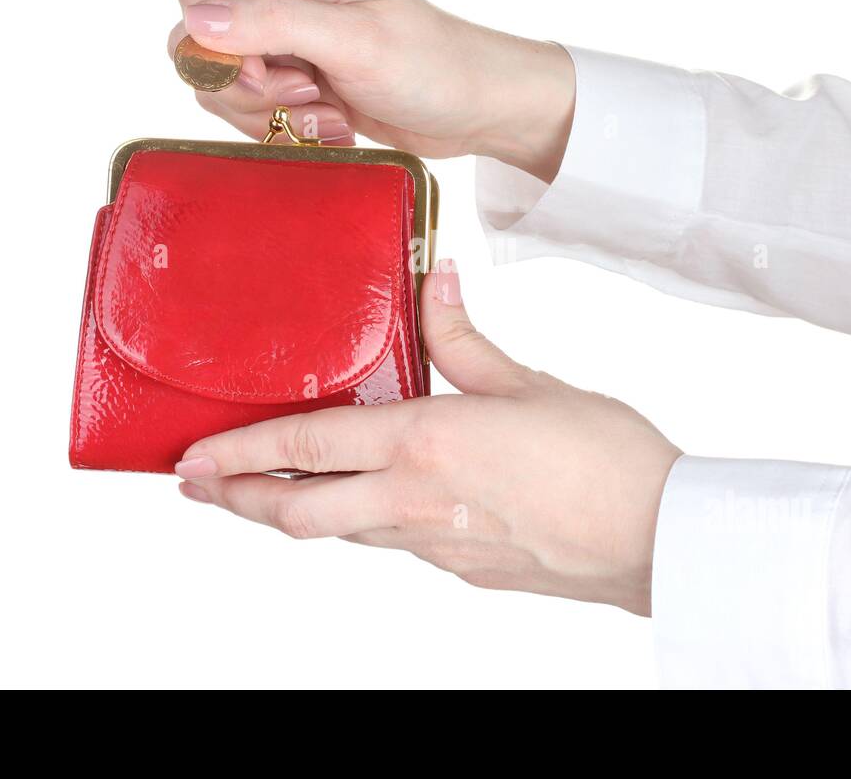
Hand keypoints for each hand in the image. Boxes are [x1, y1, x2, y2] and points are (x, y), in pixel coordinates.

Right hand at [170, 0, 575, 181]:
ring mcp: (293, 48)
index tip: (261, 71)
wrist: (478, 107)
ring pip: (228, 89)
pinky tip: (334, 128)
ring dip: (272, 115)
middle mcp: (286, 2)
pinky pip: (260, 114)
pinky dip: (288, 130)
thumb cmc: (434, 65)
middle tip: (306, 96)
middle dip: (244, 88)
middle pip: (203, 48)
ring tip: (330, 115)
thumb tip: (197, 22)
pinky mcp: (303, 87)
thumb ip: (273, 23)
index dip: (210, 40)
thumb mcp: (354, 40)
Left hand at [174, 261, 681, 615]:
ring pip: (338, 536)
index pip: (305, 449)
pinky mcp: (461, 570)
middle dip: (238, 500)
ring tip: (261, 497)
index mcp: (424, 443)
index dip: (239, 454)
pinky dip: (355, 526)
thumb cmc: (604, 459)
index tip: (192, 457)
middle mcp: (414, 502)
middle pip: (299, 513)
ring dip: (290, 516)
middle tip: (197, 486)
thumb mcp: (526, 383)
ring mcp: (434, 546)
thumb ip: (463, 338)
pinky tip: (363, 506)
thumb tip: (433, 280)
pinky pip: (388, 546)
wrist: (658, 538)